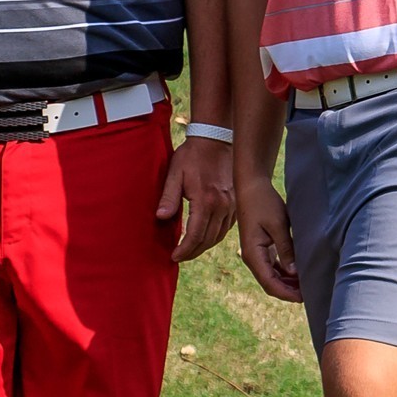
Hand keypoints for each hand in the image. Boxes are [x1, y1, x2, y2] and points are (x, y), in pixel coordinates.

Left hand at [155, 136, 234, 262]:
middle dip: (192, 252)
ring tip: (190, 250)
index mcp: (206, 201)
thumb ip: (169, 197)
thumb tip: (160, 217)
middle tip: (179, 256)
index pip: (195, 236)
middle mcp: (222, 206)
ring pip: (218, 236)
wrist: (215, 140)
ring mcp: (232, 205)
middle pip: (207, 240)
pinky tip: (204, 237)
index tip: (174, 256)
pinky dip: (215, 236)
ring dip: (204, 246)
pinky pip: (226, 228)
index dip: (184, 250)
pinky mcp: (236, 203)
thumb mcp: (175, 173)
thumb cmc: (192, 156)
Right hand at [236, 177, 301, 301]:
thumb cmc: (264, 203)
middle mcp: (251, 258)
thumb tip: (294, 272)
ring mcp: (255, 254)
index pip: (269, 283)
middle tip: (310, 294)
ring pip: (271, 277)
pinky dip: (285, 273)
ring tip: (307, 285)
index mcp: (253, 254)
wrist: (251, 187)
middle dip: (288, 291)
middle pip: (270, 283)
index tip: (303, 299)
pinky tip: (298, 273)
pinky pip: (272, 267)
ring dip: (287, 283)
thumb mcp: (278, 224)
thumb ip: (286, 249)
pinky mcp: (261, 249)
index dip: (286, 294)